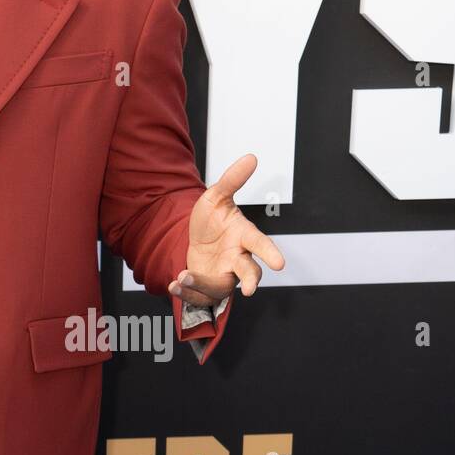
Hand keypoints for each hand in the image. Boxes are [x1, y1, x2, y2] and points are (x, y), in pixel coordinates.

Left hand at [169, 153, 284, 307]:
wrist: (193, 238)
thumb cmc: (212, 220)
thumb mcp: (215, 197)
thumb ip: (232, 180)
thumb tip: (251, 157)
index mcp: (244, 236)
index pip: (260, 243)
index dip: (270, 253)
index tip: (280, 264)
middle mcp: (237, 258)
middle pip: (250, 272)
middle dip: (251, 279)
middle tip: (250, 289)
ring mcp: (224, 275)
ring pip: (221, 287)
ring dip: (203, 285)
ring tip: (184, 277)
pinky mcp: (208, 287)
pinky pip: (201, 296)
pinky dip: (187, 293)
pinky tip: (174, 285)